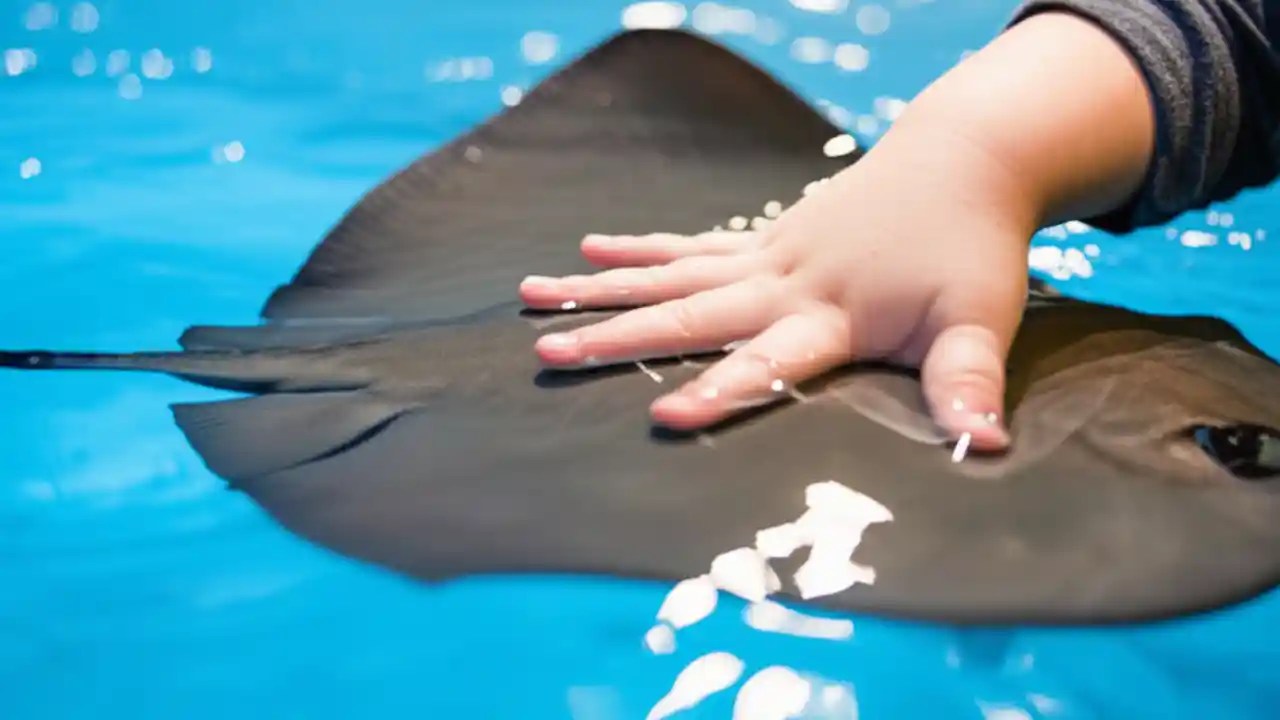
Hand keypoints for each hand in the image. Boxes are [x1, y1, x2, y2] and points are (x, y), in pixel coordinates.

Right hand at [520, 120, 1039, 450]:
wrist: (964, 161)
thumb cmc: (972, 249)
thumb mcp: (980, 320)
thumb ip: (968, 383)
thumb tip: (982, 449)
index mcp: (830, 315)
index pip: (767, 362)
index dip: (719, 391)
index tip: (664, 417)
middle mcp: (784, 283)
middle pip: (690, 317)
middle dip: (617, 338)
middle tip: (550, 355)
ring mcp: (768, 255)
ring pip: (671, 276)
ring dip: (602, 288)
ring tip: (531, 294)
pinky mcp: (766, 237)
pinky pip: (690, 246)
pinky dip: (641, 249)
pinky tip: (592, 247)